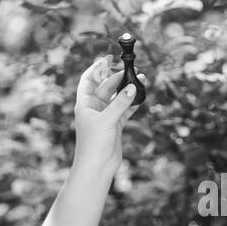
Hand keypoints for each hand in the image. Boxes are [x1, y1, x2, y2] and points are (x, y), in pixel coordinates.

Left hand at [73, 57, 140, 176]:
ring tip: (141, 80)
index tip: (107, 58)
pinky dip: (132, 104)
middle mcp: (94, 109)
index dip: (97, 68)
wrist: (96, 167)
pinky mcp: (115, 126)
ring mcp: (105, 117)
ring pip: (117, 98)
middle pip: (106, 87)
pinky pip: (125, 110)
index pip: (88, 80)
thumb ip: (120, 103)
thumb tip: (133, 87)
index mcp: (85, 104)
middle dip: (118, 78)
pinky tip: (141, 97)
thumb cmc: (94, 144)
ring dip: (128, 90)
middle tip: (132, 69)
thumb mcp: (107, 120)